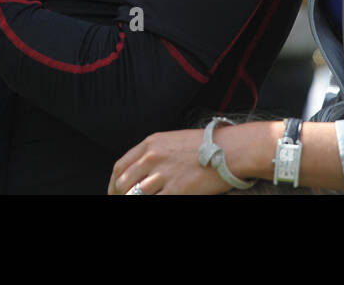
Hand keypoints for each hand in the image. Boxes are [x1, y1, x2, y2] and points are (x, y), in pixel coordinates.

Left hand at [108, 128, 234, 194]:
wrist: (230, 149)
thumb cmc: (207, 144)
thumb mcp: (173, 141)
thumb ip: (155, 153)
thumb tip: (143, 171)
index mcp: (150, 143)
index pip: (120, 166)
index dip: (114, 183)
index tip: (115, 192)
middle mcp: (152, 157)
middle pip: (123, 183)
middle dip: (120, 196)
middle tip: (125, 201)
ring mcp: (162, 174)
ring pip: (135, 194)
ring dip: (134, 199)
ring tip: (142, 200)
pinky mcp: (175, 190)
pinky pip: (154, 202)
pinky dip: (152, 203)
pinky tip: (159, 200)